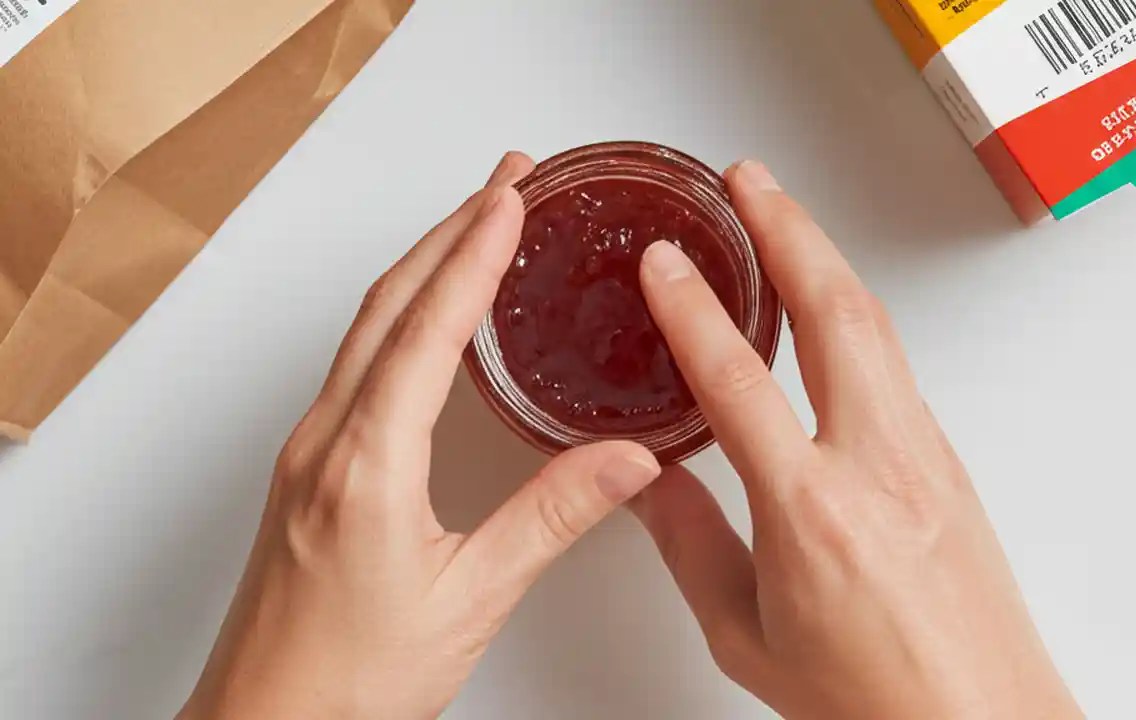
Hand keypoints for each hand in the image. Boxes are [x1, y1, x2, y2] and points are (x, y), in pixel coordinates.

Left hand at [179, 153, 660, 719]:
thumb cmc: (346, 681)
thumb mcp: (469, 599)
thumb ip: (551, 519)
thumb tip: (625, 461)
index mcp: (365, 461)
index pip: (427, 327)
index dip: (474, 252)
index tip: (511, 197)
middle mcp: (326, 441)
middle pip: (388, 303)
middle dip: (449, 229)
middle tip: (504, 180)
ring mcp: (309, 452)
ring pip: (366, 328)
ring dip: (423, 265)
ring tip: (476, 226)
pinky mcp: (308, 470)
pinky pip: (356, 364)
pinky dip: (400, 316)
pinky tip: (429, 321)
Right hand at [632, 161, 1081, 718]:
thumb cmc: (873, 703)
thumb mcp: (747, 636)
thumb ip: (690, 546)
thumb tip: (648, 482)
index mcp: (812, 513)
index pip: (738, 380)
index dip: (694, 308)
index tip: (666, 259)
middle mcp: (878, 466)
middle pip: (833, 313)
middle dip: (785, 230)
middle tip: (746, 182)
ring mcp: (923, 455)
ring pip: (873, 326)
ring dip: (825, 257)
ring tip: (783, 216)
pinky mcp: (946, 460)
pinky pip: (894, 360)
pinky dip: (854, 310)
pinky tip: (829, 304)